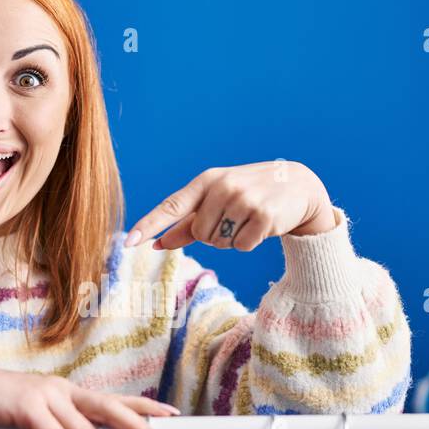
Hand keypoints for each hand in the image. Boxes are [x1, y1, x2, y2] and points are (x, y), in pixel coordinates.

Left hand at [123, 160, 336, 251]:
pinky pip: (242, 246)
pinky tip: (262, 225)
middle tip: (235, 219)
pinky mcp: (264, 215)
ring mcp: (244, 200)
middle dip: (215, 236)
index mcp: (206, 181)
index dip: (149, 225)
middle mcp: (222, 187)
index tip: (130, 242)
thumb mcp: (217, 201)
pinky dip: (250, 243)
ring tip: (249, 220)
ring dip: (233, 240)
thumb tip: (157, 243)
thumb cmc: (249, 194)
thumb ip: (187, 224)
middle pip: (201, 235)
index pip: (171, 207)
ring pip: (221, 243)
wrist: (297, 185)